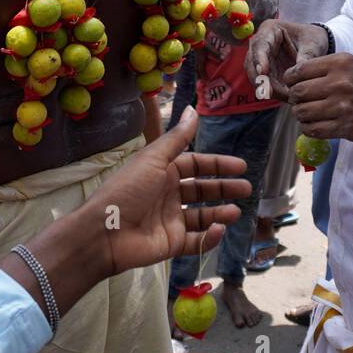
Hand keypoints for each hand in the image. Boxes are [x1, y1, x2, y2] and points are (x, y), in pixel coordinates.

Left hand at [85, 107, 249, 276]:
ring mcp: (170, 220)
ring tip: (235, 211)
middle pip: (202, 190)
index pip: (195, 165)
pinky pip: (197, 241)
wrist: (105, 232)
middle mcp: (168, 195)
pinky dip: (210, 237)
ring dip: (220, 213)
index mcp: (162, 172)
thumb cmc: (128, 190)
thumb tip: (193, 109)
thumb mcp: (154, 159)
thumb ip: (177, 138)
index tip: (240, 167)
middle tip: (246, 188)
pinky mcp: (171, 243)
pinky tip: (219, 229)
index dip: (217, 165)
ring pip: (202, 216)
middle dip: (224, 188)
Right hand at [245, 20, 328, 99]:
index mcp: (270, 30)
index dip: (259, 59)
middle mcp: (261, 44)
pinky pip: (265, 83)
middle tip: (273, 92)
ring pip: (255, 76)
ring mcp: (262, 58)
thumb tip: (298, 74)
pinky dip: (274, 91)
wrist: (315, 43)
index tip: (263, 72)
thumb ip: (306, 56)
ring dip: (267, 88)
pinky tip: (286, 97)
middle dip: (262, 79)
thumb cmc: (312, 38)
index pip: (260, 45)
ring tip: (285, 96)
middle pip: (252, 63)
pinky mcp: (267, 71)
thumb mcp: (313, 43)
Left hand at [286, 53, 352, 143]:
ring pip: (302, 112)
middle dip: (294, 98)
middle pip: (297, 92)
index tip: (293, 84)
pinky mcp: (345, 127)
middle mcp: (338, 83)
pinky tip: (314, 126)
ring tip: (307, 114)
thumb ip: (330, 68)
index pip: (299, 70)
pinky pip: (313, 130)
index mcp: (341, 63)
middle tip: (300, 101)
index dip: (291, 79)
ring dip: (301, 115)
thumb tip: (301, 75)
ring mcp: (341, 106)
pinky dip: (308, 129)